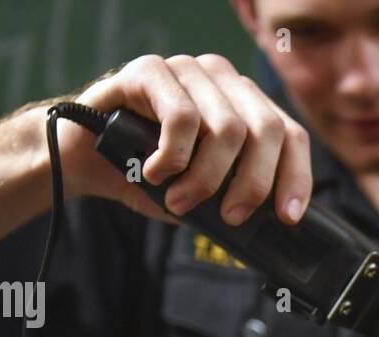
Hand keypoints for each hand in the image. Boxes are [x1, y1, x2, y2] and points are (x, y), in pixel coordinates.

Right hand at [54, 54, 312, 226]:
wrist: (83, 158)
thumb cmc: (148, 175)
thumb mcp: (201, 194)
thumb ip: (233, 198)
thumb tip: (267, 224)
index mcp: (244, 106)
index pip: (290, 135)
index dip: (295, 176)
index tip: (287, 216)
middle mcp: (222, 81)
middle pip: (266, 129)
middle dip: (253, 183)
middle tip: (230, 216)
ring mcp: (189, 70)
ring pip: (226, 128)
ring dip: (206, 177)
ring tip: (180, 200)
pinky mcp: (151, 70)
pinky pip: (182, 118)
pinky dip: (173, 158)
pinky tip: (156, 172)